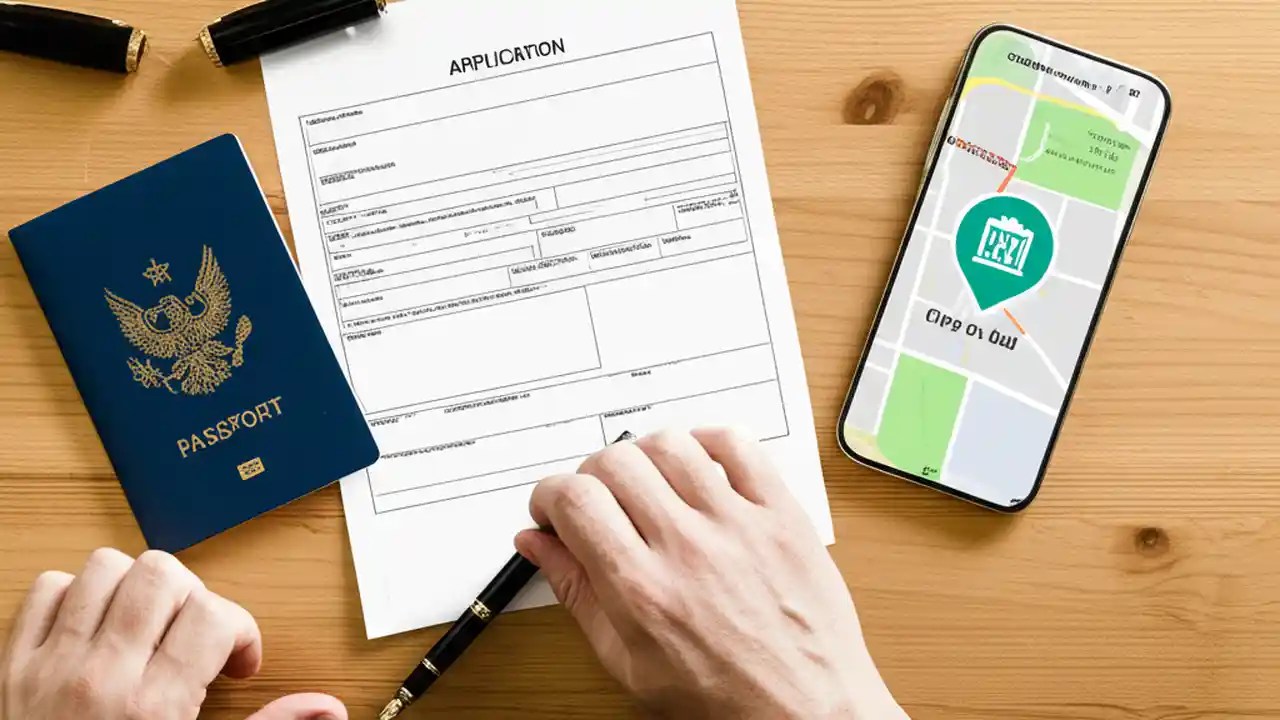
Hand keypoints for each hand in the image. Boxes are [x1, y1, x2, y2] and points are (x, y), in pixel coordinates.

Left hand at [0, 549, 346, 719]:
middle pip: (161, 573)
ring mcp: (51, 665)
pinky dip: (71, 596)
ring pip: (103, 567)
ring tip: (145, 626)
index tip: (237, 661)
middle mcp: (102, 676)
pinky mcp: (12, 665)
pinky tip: (95, 628)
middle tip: (191, 635)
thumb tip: (327, 708)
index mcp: (156, 707)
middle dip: (190, 597)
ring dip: (133, 588)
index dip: (241, 631)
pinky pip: (43, 590)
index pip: (214, 615)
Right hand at [516, 429, 906, 719]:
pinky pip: (739, 445)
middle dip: (591, 477)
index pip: (574, 500)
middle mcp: (687, 547)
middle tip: (599, 504)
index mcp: (642, 589)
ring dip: (645, 457)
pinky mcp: (780, 514)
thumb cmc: (723, 699)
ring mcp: (738, 524)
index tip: (555, 510)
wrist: (807, 711)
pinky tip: (699, 468)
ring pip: (671, 444)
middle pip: (615, 463)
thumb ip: (577, 594)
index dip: (549, 496)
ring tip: (649, 486)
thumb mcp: (628, 663)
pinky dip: (709, 441)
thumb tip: (538, 545)